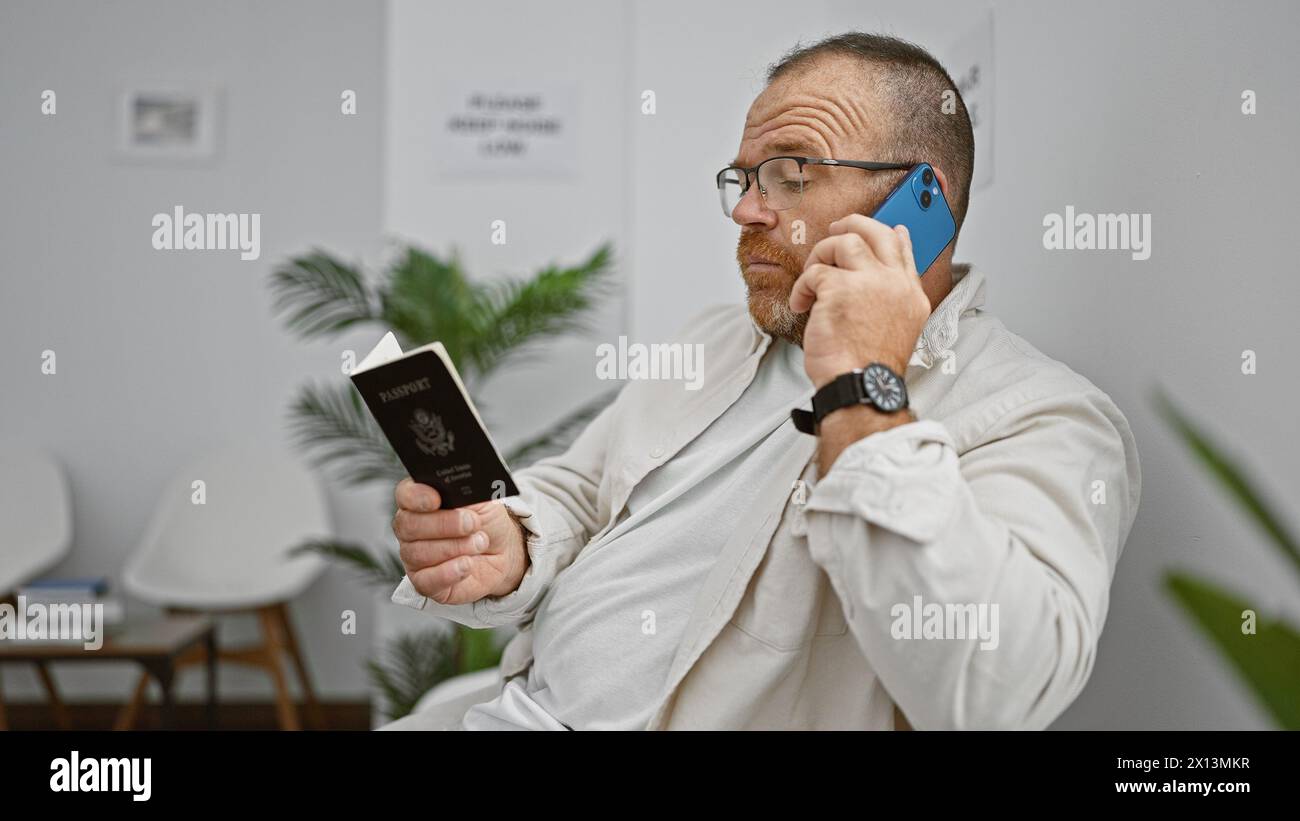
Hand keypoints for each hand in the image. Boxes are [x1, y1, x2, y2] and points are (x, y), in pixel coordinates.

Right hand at [393, 478, 528, 604]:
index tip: (436, 499)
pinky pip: (426, 581)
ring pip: (419, 553)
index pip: (405, 495)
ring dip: (455, 547)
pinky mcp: (425, 583)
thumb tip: (459, 485)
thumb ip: (466, 489)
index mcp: (420, 501)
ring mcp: (414, 557)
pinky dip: (449, 572)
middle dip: (444, 524)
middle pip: (409, 525)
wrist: (503, 551)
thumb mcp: (482, 498)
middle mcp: (411, 529)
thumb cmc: (486, 521)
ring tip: (480, 543)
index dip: (416, 496)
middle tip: (472, 523)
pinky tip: (467, 565)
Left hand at [789, 216, 930, 387]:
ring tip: (812, 279)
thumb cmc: (870, 366)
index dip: (893, 236)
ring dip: (822, 254)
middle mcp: (895, 284)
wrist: (861, 384)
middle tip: (834, 233)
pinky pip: (814, 272)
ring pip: (844, 242)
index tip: (889, 229)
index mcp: (911, 295)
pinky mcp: (839, 289)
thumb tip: (880, 279)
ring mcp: (870, 282)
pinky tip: (801, 304)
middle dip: (852, 224)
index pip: (904, 251)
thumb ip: (890, 300)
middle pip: (876, 232)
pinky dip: (801, 288)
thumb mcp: (896, 328)